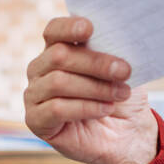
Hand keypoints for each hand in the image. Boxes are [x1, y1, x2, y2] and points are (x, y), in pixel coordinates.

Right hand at [24, 17, 158, 163]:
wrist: (128, 136)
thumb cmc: (122, 97)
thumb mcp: (123, 71)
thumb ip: (113, 52)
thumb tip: (118, 36)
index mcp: (58, 49)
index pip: (54, 31)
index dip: (69, 28)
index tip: (90, 29)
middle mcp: (41, 69)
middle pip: (59, 55)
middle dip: (95, 62)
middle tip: (124, 71)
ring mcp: (35, 95)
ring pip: (58, 82)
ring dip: (95, 87)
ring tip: (120, 93)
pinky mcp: (36, 121)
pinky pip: (56, 108)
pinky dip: (86, 107)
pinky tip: (106, 109)